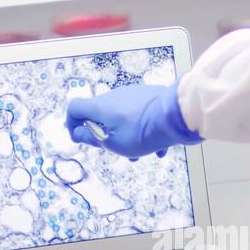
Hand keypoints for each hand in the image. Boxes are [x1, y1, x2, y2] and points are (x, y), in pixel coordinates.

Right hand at [66, 81, 202, 158]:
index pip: (74, 108)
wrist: (177, 115)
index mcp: (101, 106)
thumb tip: (78, 133)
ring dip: (127, 136)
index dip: (72, 124)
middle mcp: (114, 96)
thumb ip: (93, 138)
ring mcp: (134, 95)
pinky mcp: (150, 97)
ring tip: (143, 154)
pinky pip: (140, 116)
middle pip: (101, 116)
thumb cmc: (142, 132)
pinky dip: (144, 131)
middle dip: (106, 135)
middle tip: (118, 150)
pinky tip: (159, 148)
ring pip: (123, 118)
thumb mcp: (114, 143)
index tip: (82, 139)